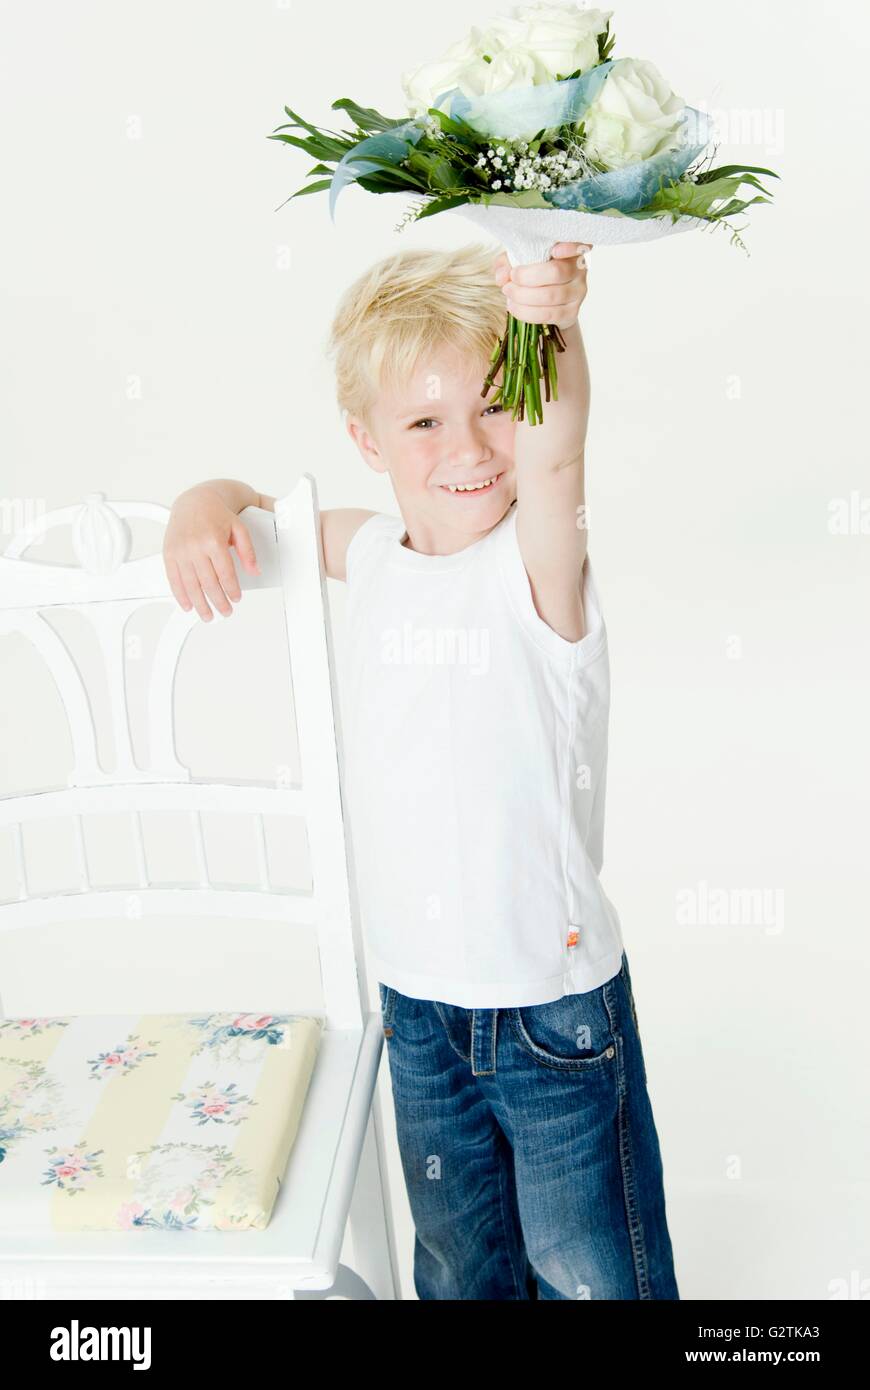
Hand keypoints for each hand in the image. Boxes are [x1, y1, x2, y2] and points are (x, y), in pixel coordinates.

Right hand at [163, 486, 258, 619]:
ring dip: (200, 604)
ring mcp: (180, 551)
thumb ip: (248, 551)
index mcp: (214, 540)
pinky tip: (187, 605)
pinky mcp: (169, 554)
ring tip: (208, 615)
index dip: (232, 590)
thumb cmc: (217, 515)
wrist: (194, 501)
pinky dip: (180, 595)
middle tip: (226, 611)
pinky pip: (174, 579)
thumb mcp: (240, 529)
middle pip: (208, 583)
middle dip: (218, 601)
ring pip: (191, 585)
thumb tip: (255, 571)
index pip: (225, 573)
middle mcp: (195, 547)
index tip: (236, 598)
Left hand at [493, 241, 589, 329]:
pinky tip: (513, 307)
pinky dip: (527, 312)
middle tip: (510, 280)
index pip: (579, 245)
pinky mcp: (572, 312)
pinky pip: (548, 314)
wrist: (546, 299)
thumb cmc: (534, 271)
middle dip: (527, 278)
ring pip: (551, 296)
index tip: (554, 251)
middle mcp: (580, 270)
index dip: (569, 247)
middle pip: (556, 273)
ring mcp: (578, 292)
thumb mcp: (521, 259)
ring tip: (508, 292)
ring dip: (523, 297)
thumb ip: (508, 262)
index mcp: (571, 250)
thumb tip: (502, 276)